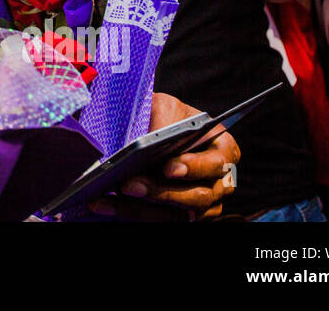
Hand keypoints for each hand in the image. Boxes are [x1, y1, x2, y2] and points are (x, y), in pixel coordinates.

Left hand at [89, 92, 241, 220]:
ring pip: (176, 216)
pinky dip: (131, 213)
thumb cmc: (167, 116)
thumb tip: (151, 139)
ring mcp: (203, 205)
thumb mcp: (167, 107)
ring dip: (140, 209)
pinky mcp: (180, 217)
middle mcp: (219, 182)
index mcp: (223, 151)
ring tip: (108, 198)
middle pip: (197, 196)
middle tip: (129, 185)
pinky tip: (105, 205)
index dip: (194, 168)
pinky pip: (158, 221)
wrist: (157, 129)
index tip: (168, 168)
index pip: (215, 164)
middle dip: (160, 192)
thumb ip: (163, 119)